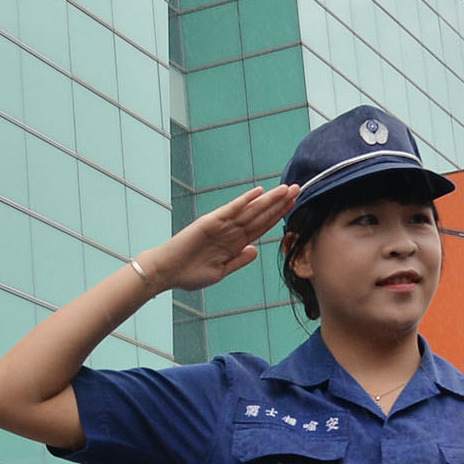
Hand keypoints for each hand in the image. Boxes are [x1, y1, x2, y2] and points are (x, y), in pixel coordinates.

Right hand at [143, 183, 303, 292]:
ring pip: (250, 210)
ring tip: (286, 189)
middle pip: (260, 215)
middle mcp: (230, 231)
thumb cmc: (189, 274)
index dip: (278, 216)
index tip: (294, 206)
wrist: (166, 272)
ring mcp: (221, 225)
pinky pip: (231, 210)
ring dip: (269, 200)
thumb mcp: (219, 272)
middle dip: (279, 203)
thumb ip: (238, 260)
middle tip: (298, 189)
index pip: (261, 226)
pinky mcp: (210, 222)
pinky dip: (244, 200)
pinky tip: (258, 192)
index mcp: (234, 243)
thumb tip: (255, 250)